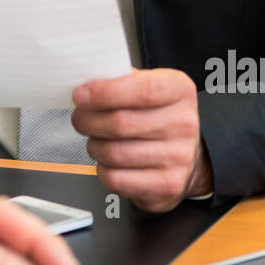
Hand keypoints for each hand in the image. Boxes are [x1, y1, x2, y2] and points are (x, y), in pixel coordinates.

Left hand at [71, 67, 212, 213]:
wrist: (184, 155)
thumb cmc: (158, 116)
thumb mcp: (149, 86)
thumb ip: (120, 80)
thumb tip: (86, 84)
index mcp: (179, 90)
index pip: (143, 90)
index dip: (105, 92)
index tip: (81, 95)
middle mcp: (184, 123)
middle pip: (121, 123)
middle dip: (88, 121)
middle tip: (79, 119)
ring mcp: (179, 156)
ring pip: (114, 153)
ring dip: (94, 146)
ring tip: (95, 140)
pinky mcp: (168, 184)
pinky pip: (117, 179)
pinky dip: (102, 170)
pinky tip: (107, 162)